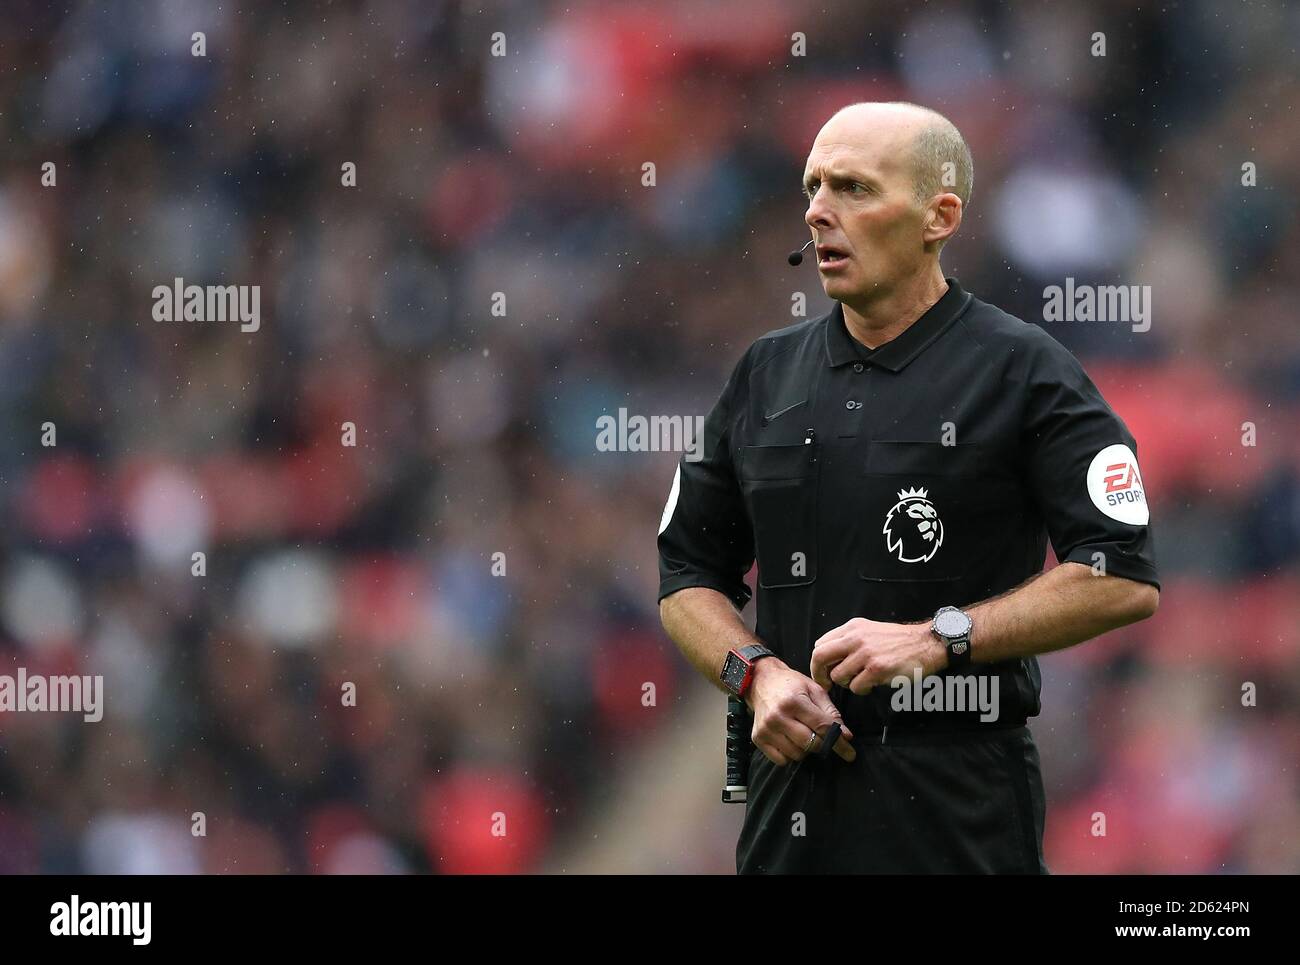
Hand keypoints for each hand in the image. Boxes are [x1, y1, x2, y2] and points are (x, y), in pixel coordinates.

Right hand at [746, 659, 856, 765]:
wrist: (760, 681)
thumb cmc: (790, 684)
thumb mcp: (814, 689)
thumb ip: (831, 712)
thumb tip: (845, 736)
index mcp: (794, 702)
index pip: (822, 727)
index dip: (838, 741)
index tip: (849, 753)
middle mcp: (777, 717)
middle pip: (810, 744)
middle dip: (822, 744)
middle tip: (822, 737)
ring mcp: (766, 729)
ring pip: (797, 754)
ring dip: (805, 749)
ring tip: (802, 733)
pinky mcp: (758, 738)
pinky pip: (781, 760)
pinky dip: (790, 754)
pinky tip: (790, 740)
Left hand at [810, 617, 947, 693]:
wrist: (927, 643)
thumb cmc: (899, 641)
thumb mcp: (869, 631)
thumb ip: (849, 640)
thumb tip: (828, 659)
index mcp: (852, 628)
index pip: (820, 644)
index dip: (818, 662)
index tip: (824, 672)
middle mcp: (855, 638)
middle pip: (820, 657)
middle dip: (819, 675)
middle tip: (826, 684)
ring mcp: (865, 653)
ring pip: (838, 676)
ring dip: (847, 684)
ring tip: (861, 681)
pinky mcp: (876, 669)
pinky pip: (856, 687)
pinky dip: (861, 690)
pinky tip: (872, 685)